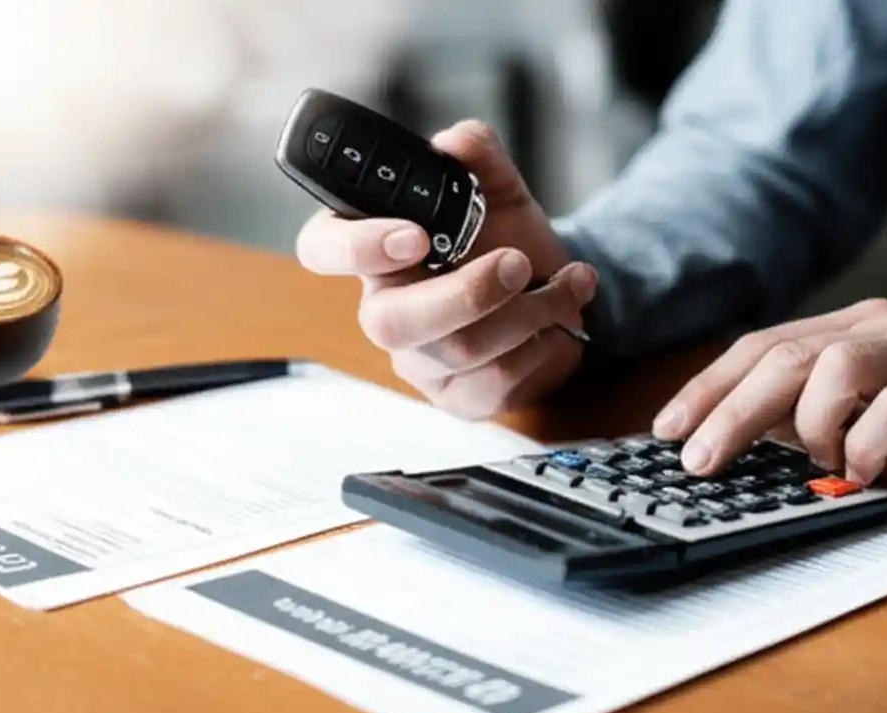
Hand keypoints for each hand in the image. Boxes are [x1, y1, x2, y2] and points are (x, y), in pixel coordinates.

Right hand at [296, 120, 596, 418]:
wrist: (556, 291)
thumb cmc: (507, 240)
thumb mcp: (498, 188)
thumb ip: (478, 155)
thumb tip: (456, 142)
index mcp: (376, 247)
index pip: (321, 247)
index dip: (355, 246)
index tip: (414, 236)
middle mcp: (387, 307)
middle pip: (390, 322)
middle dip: (464, 294)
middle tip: (516, 263)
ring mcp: (419, 359)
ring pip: (458, 350)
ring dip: (527, 312)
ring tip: (565, 283)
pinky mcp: (458, 396)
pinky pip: (492, 382)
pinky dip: (542, 344)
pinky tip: (560, 318)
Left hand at [651, 300, 886, 483]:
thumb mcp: (886, 381)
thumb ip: (828, 399)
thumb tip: (756, 438)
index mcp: (853, 324)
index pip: (762, 345)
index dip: (709, 385)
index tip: (666, 427)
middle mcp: (878, 327)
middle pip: (783, 356)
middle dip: (728, 410)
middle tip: (695, 461)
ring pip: (834, 366)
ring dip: (805, 423)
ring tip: (810, 462)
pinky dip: (869, 439)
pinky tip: (862, 468)